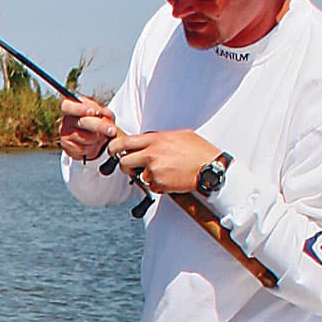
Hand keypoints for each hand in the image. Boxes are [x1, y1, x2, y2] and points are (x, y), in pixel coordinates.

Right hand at [59, 94, 115, 160]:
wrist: (92, 138)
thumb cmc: (96, 121)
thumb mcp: (102, 112)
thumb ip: (103, 111)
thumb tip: (103, 115)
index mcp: (71, 107)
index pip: (67, 106)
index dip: (79, 109)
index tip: (93, 111)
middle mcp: (67, 120)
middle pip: (82, 122)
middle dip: (100, 126)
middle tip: (112, 131)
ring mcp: (65, 134)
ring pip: (85, 138)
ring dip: (97, 138)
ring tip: (101, 137)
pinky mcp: (67, 147)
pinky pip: (83, 149)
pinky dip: (92, 148)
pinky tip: (93, 144)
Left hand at [105, 127, 220, 196]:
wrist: (210, 167)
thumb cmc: (198, 151)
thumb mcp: (179, 135)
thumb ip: (160, 138)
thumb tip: (148, 140)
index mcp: (155, 139)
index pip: (123, 142)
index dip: (113, 148)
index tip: (112, 152)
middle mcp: (151, 153)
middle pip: (123, 163)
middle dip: (125, 167)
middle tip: (133, 168)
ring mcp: (154, 169)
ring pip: (138, 177)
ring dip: (146, 177)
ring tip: (163, 172)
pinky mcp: (159, 183)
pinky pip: (151, 186)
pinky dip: (158, 185)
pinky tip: (171, 179)